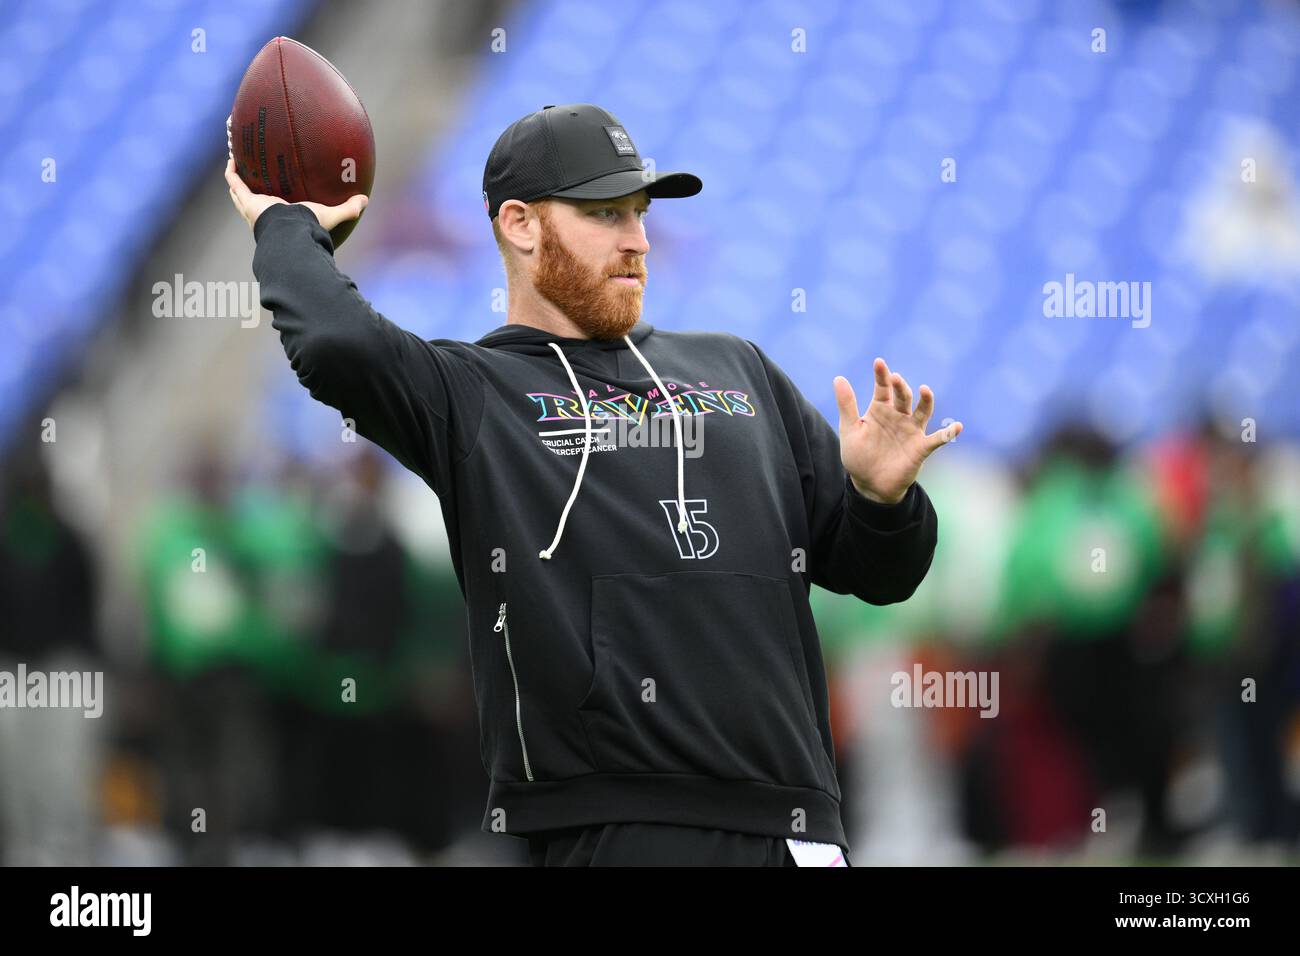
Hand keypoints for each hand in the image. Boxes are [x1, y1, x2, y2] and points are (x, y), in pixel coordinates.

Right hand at [224, 155, 367, 233]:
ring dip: (237, 177)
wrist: (291, 231)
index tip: (275, 188)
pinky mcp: (247, 200)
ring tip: (236, 162)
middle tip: (249, 172)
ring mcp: (253, 207)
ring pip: (239, 192)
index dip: (273, 200)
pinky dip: (232, 172)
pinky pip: (235, 183)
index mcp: (282, 218)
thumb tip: (365, 200)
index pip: (275, 210)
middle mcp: (265, 214)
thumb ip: (348, 209)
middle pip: (252, 201)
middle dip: (248, 188)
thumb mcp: (330, 215)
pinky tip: (233, 158)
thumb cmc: (309, 227)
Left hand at [834, 357, 961, 504]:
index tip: (878, 362)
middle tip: (895, 378)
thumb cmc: (859, 456)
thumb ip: (846, 405)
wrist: (869, 485)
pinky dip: (948, 433)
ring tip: (924, 390)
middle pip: (903, 396)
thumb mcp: (850, 430)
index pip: (883, 388)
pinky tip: (957, 426)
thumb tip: (839, 378)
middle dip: (900, 387)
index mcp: (880, 410)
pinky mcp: (920, 448)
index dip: (882, 375)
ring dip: (925, 401)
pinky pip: (937, 439)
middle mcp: (898, 416)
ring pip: (922, 411)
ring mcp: (911, 431)